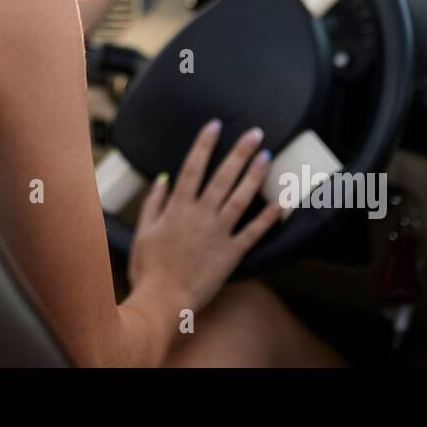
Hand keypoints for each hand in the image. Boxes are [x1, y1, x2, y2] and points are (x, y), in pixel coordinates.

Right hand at [128, 119, 283, 313]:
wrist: (162, 301)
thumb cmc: (148, 268)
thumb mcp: (143, 232)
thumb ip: (154, 203)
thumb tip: (162, 178)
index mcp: (178, 208)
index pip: (193, 167)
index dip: (205, 144)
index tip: (215, 125)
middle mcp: (201, 215)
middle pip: (223, 177)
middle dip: (239, 152)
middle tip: (255, 133)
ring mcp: (218, 233)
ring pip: (241, 198)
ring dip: (255, 176)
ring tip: (267, 156)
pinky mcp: (232, 253)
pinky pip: (254, 232)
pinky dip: (269, 217)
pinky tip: (282, 201)